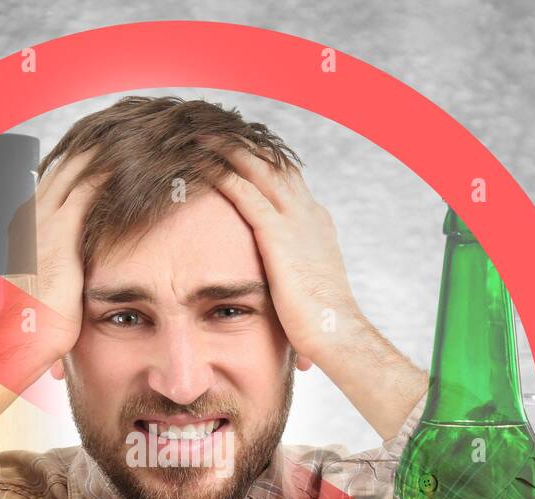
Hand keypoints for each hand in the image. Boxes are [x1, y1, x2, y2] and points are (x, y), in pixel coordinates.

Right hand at [5, 149, 106, 374]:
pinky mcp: (59, 233)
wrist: (21, 339)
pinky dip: (106, 173)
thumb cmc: (36, 327)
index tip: (103, 152)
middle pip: (64, 170)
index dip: (79, 167)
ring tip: (127, 135)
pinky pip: (86, 190)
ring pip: (74, 172)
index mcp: (26, 230)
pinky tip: (128, 161)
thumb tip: (75, 291)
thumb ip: (63, 278)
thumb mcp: (51, 294)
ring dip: (100, 153)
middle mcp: (31, 219)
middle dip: (91, 149)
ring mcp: (43, 223)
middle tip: (119, 131)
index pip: (55, 186)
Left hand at [202, 136, 362, 366]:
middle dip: (243, 145)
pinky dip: (220, 171)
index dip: (263, 162)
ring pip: (257, 168)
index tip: (238, 150)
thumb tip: (279, 289)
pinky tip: (199, 162)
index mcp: (316, 223)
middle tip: (214, 131)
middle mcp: (308, 212)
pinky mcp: (276, 232)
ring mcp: (294, 219)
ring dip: (227, 149)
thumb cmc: (320, 323)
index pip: (288, 180)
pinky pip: (243, 190)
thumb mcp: (305, 288)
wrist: (336, 332)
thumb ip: (289, 274)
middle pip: (273, 164)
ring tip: (199, 136)